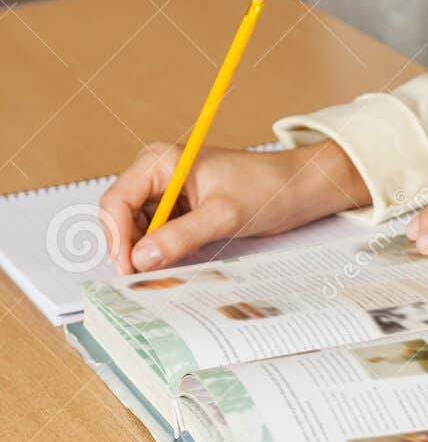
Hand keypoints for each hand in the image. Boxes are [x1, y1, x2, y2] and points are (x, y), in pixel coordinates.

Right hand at [100, 140, 368, 274]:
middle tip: (143, 281)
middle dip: (130, 248)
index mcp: (159, 161)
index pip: (117, 200)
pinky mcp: (182, 211)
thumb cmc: (266, 189)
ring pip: (139, 231)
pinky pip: (160, 236)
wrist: (298, 189)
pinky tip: (176, 268)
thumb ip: (181, 236)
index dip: (116, 237)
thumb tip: (141, 259)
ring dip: (147, 254)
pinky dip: (164, 253)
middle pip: (123, 218)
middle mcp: (157, 174)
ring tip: (163, 276)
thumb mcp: (223, 215)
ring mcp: (168, 193)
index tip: (128, 269)